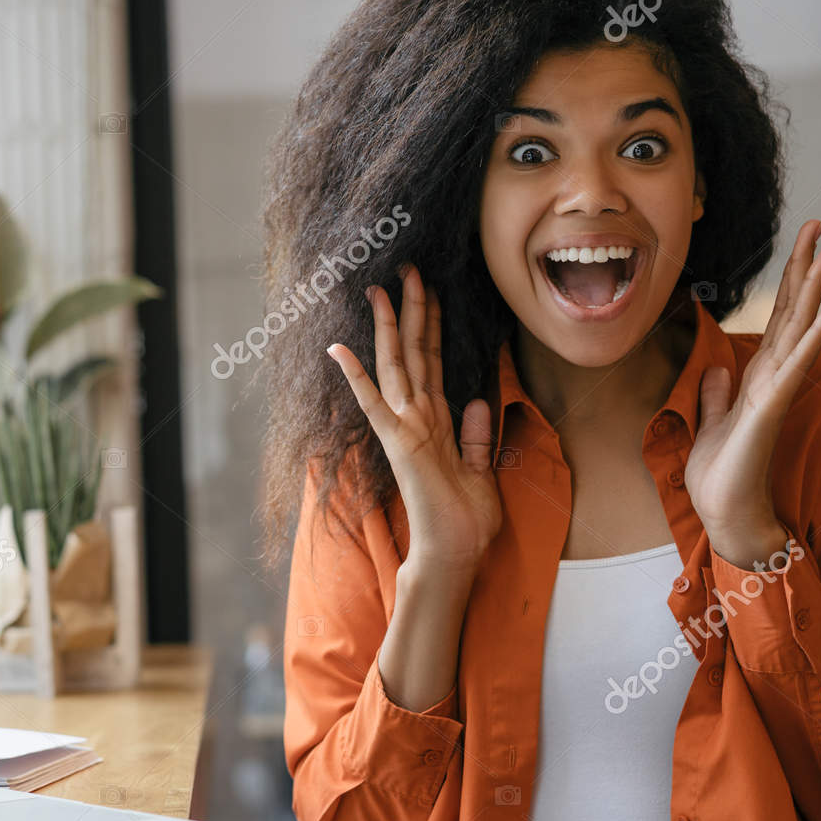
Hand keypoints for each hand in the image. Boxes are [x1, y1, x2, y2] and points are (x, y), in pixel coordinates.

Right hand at [326, 265, 502, 576]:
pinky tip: (340, 348)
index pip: (433, 363)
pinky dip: (357, 375)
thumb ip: (476, 437)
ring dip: (389, 325)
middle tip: (410, 268)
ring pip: (397, 365)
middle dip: (412, 309)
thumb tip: (480, 403)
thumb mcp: (480, 471)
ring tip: (381, 287)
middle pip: (414, 352)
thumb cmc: (464, 522)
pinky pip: (374, 401)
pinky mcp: (398, 441)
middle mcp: (417, 418)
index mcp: (437, 423)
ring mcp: (405, 427)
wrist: (453, 553)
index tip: (432, 291)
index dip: (432, 326)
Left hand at [685, 219, 820, 565]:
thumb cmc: (719, 474)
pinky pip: (795, 364)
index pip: (778, 318)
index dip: (789, 281)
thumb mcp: (708, 424)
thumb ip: (716, 395)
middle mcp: (773, 377)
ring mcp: (775, 390)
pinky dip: (815, 334)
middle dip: (807, 268)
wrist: (723, 512)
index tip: (803, 244)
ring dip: (819, 288)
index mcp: (757, 377)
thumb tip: (716, 369)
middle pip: (794, 311)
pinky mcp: (770, 407)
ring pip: (800, 328)